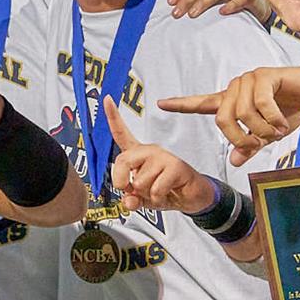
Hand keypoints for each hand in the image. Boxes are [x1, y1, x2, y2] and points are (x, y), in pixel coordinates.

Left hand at [105, 97, 214, 212]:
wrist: (193, 196)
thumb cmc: (166, 191)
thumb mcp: (142, 198)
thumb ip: (131, 200)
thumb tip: (128, 201)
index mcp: (138, 153)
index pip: (122, 133)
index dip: (112, 117)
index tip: (106, 98)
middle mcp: (149, 151)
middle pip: (122, 161)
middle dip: (122, 182)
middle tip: (132, 190)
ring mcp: (163, 156)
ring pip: (140, 181)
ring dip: (146, 194)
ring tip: (158, 190)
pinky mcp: (175, 166)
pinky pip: (155, 188)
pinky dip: (158, 198)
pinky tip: (168, 193)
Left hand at [160, 63, 299, 165]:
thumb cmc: (289, 109)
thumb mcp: (268, 133)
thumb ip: (250, 145)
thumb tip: (235, 162)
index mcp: (231, 101)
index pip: (201, 103)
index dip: (181, 104)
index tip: (159, 103)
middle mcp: (234, 89)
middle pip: (222, 119)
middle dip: (238, 138)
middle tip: (256, 145)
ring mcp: (248, 80)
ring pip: (243, 113)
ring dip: (261, 129)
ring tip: (277, 132)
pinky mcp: (265, 76)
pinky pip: (261, 103)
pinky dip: (272, 119)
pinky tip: (283, 124)